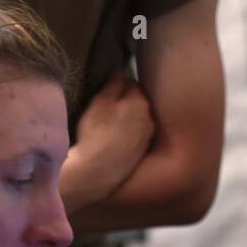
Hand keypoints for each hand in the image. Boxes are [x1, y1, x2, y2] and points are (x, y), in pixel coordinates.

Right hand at [60, 72, 154, 211]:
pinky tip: (114, 141)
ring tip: (109, 125)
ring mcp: (147, 138)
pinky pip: (135, 137)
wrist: (97, 171)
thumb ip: (113, 85)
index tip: (106, 90)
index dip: (117, 85)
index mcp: (140, 101)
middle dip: (125, 102)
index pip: (131, 83)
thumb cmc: (96, 132)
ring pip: (137, 120)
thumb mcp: (100, 102)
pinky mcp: (141, 154)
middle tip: (106, 107)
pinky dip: (127, 136)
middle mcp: (150, 118)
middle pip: (137, 102)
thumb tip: (121, 74)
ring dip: (127, 119)